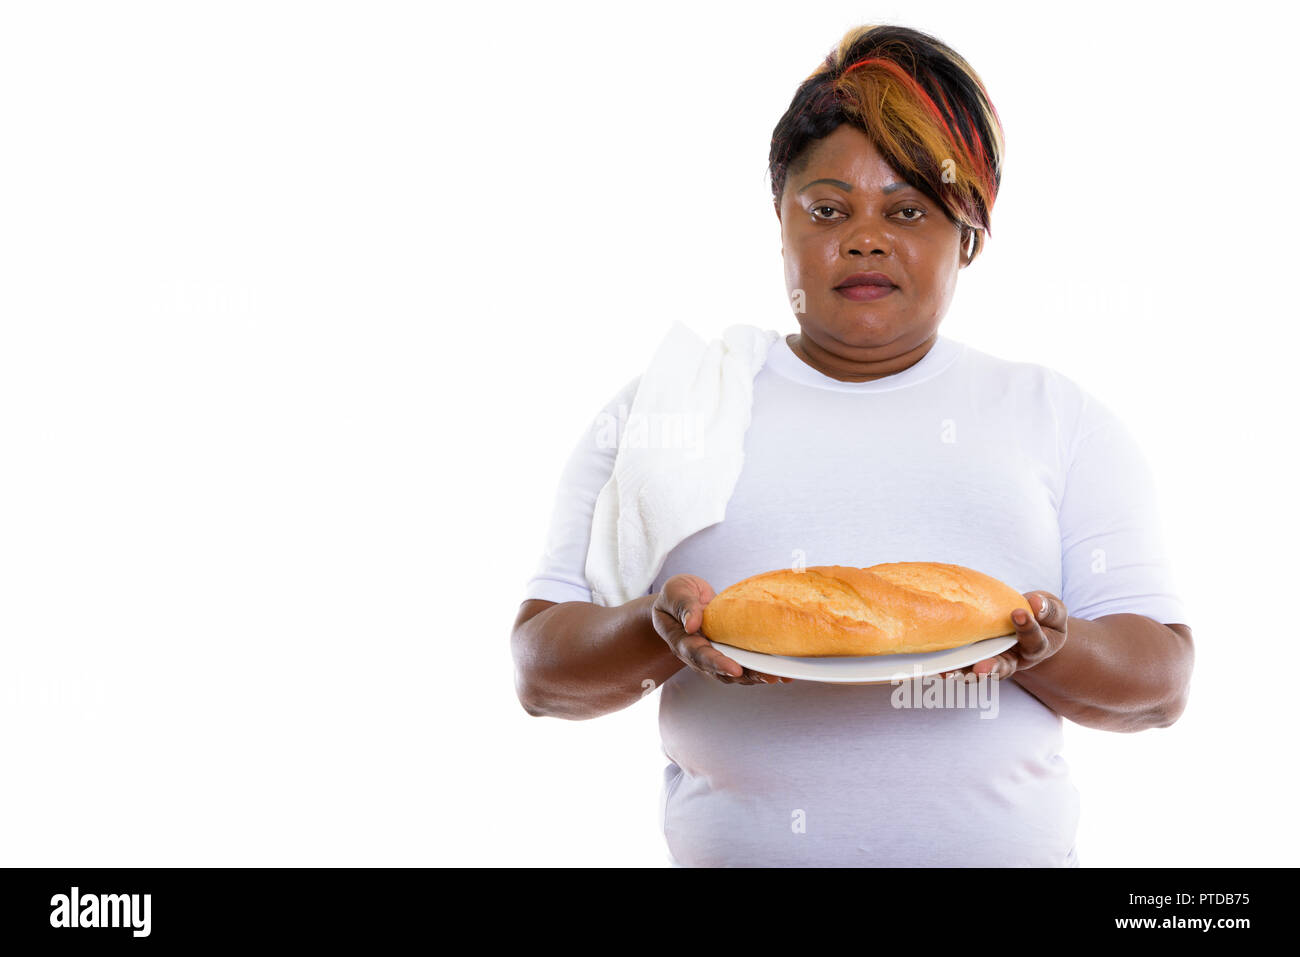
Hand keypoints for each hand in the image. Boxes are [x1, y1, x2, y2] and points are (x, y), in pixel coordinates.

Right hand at [652, 574, 791, 684]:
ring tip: (781, 676)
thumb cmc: (675, 596)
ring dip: (759, 675)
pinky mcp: (730, 651)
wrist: (680, 601)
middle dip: (748, 675)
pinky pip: (746, 663)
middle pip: (723, 671)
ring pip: (738, 672)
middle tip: (769, 677)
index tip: (735, 669)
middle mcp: (701, 654)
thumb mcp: (675, 593)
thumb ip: (683, 607)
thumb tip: (692, 623)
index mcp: (684, 642)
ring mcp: (716, 654)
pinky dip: (763, 668)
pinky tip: (783, 670)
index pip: (700, 655)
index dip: (718, 664)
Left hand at [941, 591, 1067, 680]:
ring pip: (980, 671)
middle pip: (1005, 667)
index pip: (1034, 641)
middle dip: (993, 668)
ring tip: (951, 673)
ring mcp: (994, 660)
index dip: (1027, 628)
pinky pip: (964, 666)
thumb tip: (1037, 603)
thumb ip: (1048, 610)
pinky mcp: (976, 658)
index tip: (1018, 613)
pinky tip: (938, 668)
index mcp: (1037, 647)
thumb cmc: (1042, 616)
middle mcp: (1015, 659)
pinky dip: (952, 667)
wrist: (1030, 625)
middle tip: (981, 668)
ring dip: (965, 673)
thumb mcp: (1053, 611)